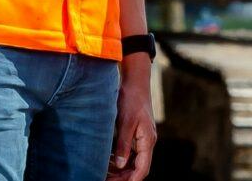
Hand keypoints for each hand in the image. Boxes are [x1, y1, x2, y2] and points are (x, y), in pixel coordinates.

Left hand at [108, 58, 154, 180]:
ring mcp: (142, 139)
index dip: (132, 180)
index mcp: (148, 140)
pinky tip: (106, 161)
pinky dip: (119, 160)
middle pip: (138, 167)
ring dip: (120, 170)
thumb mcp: (126, 122)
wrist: (135, 81)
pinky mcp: (136, 134)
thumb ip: (124, 144)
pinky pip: (129, 153)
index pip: (143, 168)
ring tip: (103, 173)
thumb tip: (121, 165)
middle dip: (123, 177)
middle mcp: (147, 142)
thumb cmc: (132, 98)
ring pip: (133, 162)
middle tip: (105, 180)